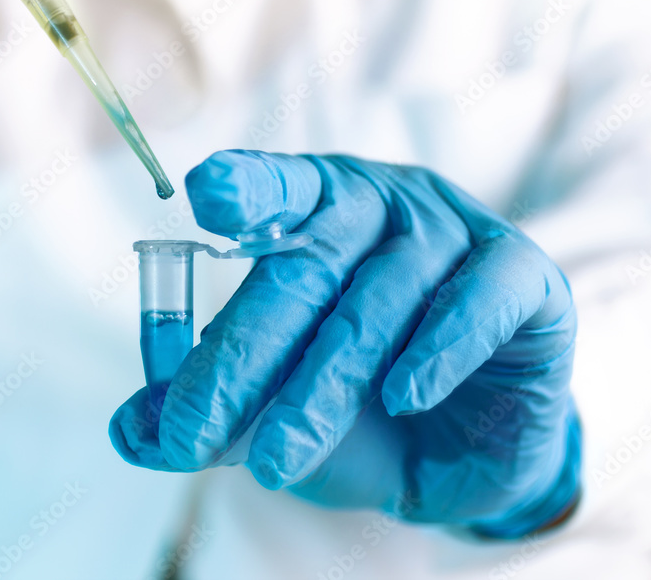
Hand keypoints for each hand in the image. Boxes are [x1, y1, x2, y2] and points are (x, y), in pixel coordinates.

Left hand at [110, 150, 581, 537]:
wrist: (470, 449)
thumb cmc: (364, 412)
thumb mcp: (277, 414)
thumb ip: (210, 413)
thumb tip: (128, 431)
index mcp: (320, 215)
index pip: (281, 189)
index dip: (248, 189)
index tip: (207, 193)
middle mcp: (385, 209)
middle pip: (310, 266)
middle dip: (244, 355)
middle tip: (191, 430)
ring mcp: (456, 234)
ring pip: (379, 301)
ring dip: (324, 385)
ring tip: (277, 462)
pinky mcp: (522, 276)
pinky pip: (477, 302)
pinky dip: (438, 349)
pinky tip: (405, 395)